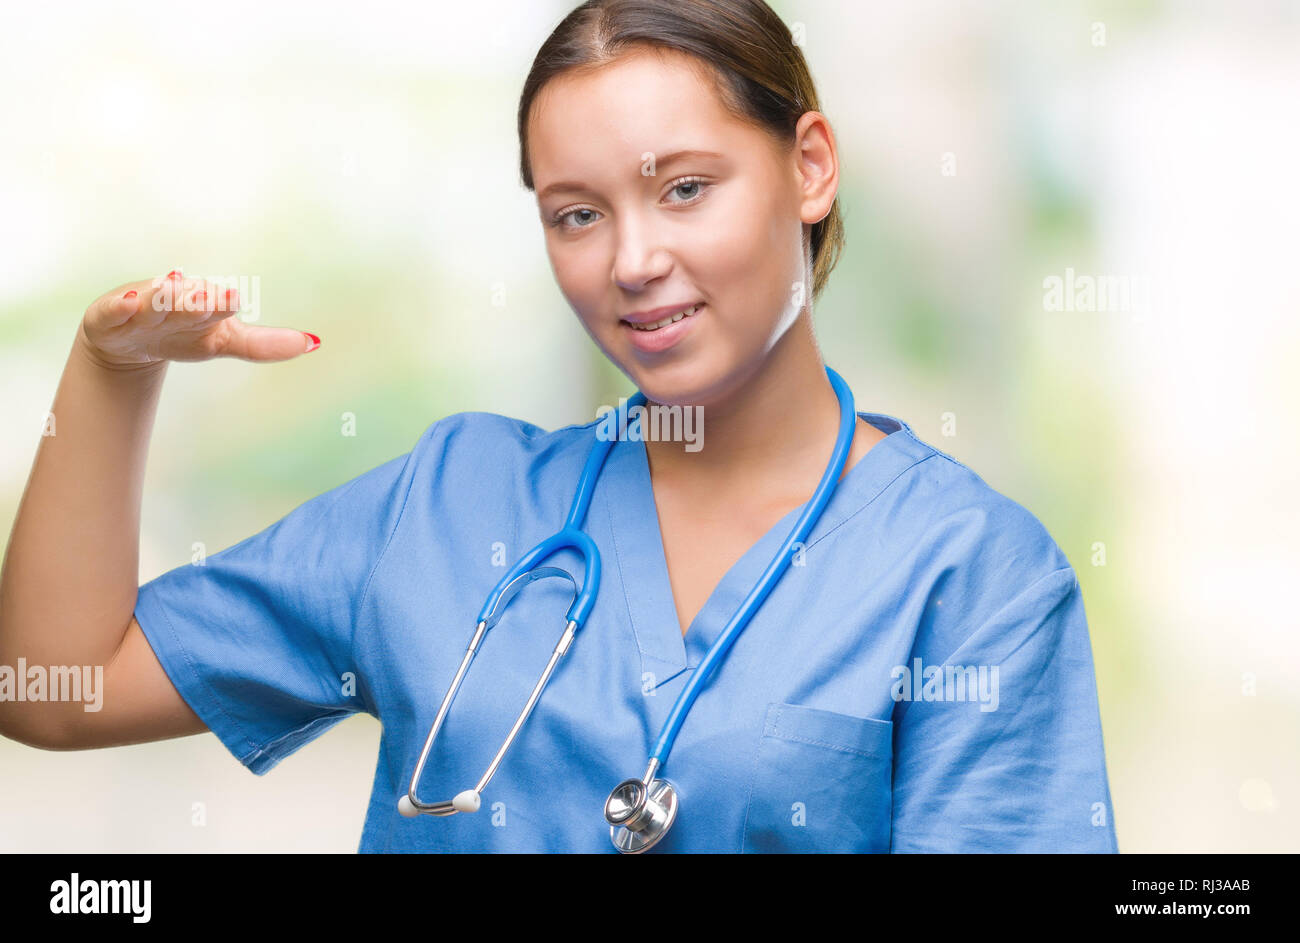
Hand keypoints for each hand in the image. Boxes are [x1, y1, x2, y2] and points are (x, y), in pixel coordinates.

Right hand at [79, 271, 319, 367]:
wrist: (129, 342)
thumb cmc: (184, 335)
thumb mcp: (225, 342)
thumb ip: (266, 345)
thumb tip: (316, 341)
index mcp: (207, 312)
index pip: (220, 307)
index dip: (225, 303)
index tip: (236, 298)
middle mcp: (177, 304)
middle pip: (191, 301)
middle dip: (202, 299)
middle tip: (217, 296)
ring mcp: (145, 309)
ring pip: (155, 302)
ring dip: (164, 297)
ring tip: (171, 287)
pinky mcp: (114, 316)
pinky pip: (115, 310)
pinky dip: (122, 307)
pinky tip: (129, 301)